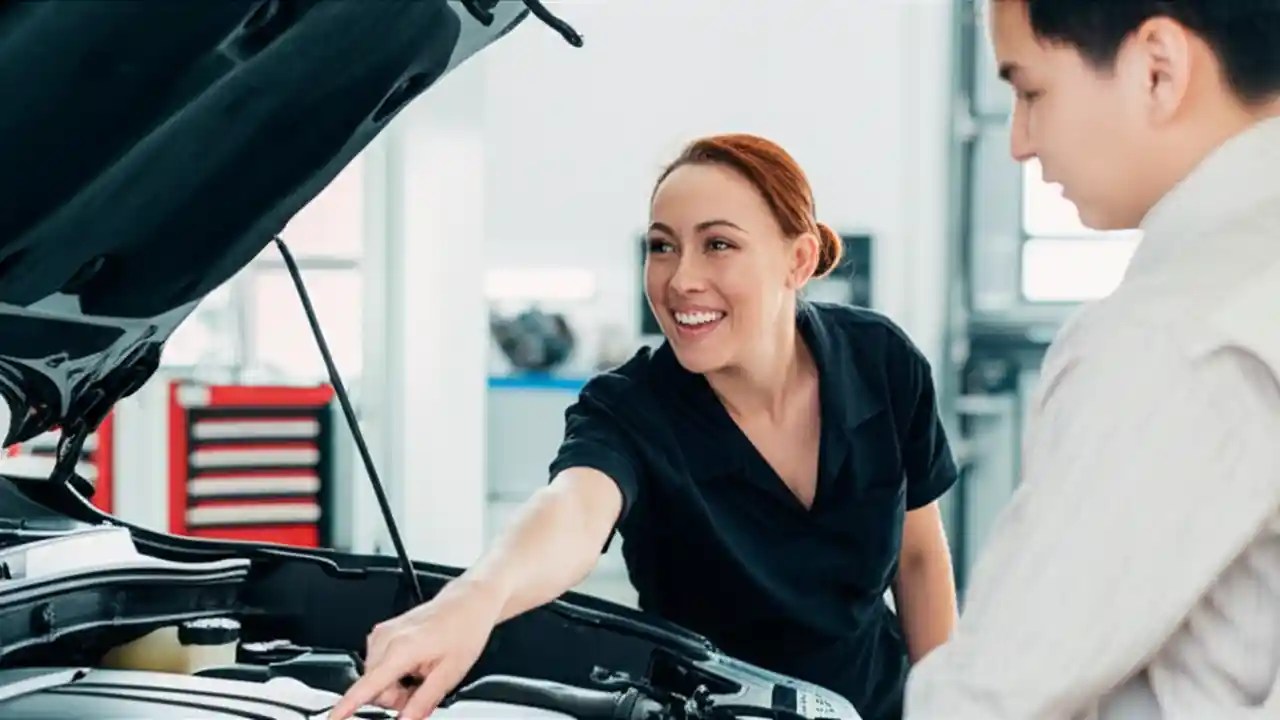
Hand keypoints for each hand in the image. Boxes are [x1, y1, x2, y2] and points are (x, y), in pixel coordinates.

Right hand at [327, 579, 504, 719]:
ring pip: (376, 677)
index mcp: (401, 649)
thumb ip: (423, 702)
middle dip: (396, 698)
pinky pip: (379, 663)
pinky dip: (395, 671)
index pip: (367, 686)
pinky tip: (416, 664)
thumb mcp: (450, 674)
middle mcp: (385, 638)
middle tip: (423, 690)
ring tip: (423, 673)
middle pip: (374, 687)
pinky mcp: (384, 632)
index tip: (333, 718)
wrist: (469, 602)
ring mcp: (383, 633)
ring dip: (396, 685)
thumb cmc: (464, 630)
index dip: (347, 706)